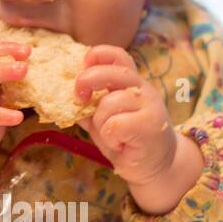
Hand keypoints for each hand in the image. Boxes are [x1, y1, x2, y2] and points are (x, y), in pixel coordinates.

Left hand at [74, 45, 175, 182]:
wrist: (157, 166)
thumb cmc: (128, 141)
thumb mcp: (103, 122)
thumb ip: (89, 109)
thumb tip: (65, 99)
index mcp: (131, 83)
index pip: (117, 56)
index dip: (98, 55)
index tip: (83, 67)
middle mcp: (142, 89)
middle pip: (112, 72)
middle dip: (88, 80)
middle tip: (79, 97)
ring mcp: (149, 105)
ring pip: (108, 104)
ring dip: (100, 124)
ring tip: (111, 136)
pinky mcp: (150, 125)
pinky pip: (114, 125)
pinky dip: (110, 138)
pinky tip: (120, 144)